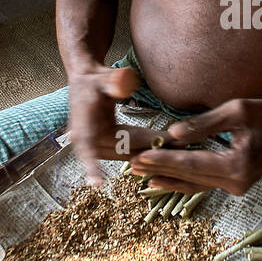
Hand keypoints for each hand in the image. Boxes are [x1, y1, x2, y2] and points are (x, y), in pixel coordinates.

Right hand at [66, 64, 169, 184]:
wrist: (85, 81)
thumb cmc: (94, 79)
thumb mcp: (103, 77)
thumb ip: (113, 81)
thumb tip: (125, 85)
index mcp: (83, 123)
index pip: (88, 145)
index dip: (92, 165)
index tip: (98, 183)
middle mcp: (87, 139)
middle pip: (119, 150)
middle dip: (148, 151)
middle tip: (178, 146)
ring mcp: (96, 145)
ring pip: (126, 153)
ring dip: (150, 153)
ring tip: (178, 148)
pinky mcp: (106, 146)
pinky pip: (127, 151)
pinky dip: (145, 150)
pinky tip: (165, 149)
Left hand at [130, 98, 261, 195]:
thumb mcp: (237, 111)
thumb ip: (204, 124)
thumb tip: (173, 133)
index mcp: (237, 165)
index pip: (192, 164)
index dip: (164, 160)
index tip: (139, 157)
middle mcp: (236, 183)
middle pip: (189, 177)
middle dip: (159, 170)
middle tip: (130, 166)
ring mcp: (237, 187)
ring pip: (194, 184)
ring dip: (167, 178)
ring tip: (140, 174)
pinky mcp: (236, 184)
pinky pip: (203, 184)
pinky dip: (182, 181)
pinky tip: (162, 180)